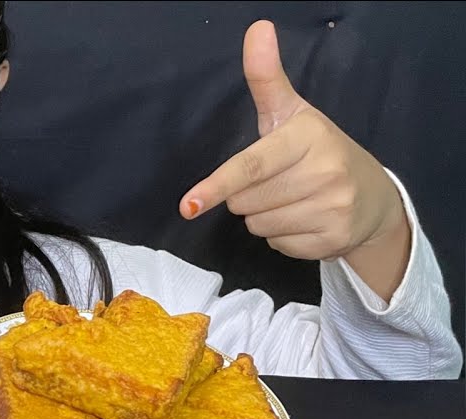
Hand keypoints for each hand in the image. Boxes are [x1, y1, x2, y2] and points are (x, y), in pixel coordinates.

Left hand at [180, 20, 409, 266]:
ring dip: (264, 218)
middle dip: (248, 197)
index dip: (217, 185)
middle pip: (244, 202)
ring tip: (293, 200)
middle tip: (277, 182)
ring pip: (258, 226)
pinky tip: (305, 221)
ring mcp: (332, 208)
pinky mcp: (333, 239)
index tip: (188, 204)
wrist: (373, 197)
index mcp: (307, 136)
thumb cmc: (318, 151)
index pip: (250, 165)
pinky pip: (278, 245)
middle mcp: (324, 171)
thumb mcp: (292, 113)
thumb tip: (257, 28)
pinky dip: (282, 238)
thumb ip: (267, 78)